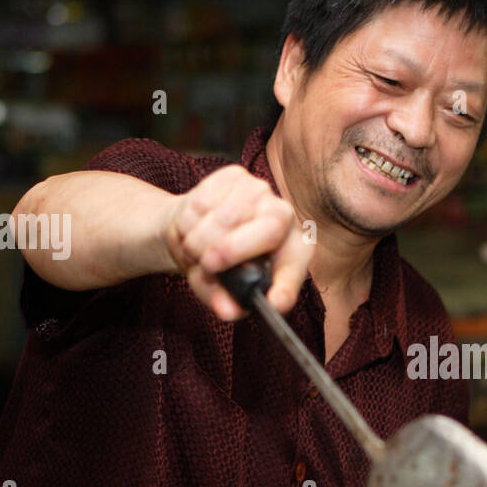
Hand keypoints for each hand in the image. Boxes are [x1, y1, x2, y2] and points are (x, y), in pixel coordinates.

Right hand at [163, 164, 311, 318]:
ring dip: (201, 239)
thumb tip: (228, 311)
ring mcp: (261, 192)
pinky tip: (192, 227)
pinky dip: (190, 219)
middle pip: (271, 228)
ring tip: (194, 251)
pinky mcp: (236, 175)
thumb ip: (224, 300)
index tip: (275, 303)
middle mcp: (284, 217)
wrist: (191, 231)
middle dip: (234, 249)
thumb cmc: (214, 265)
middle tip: (208, 265)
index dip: (287, 286)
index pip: (296, 267)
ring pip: (229, 215)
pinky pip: (207, 198)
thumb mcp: (217, 289)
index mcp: (292, 252)